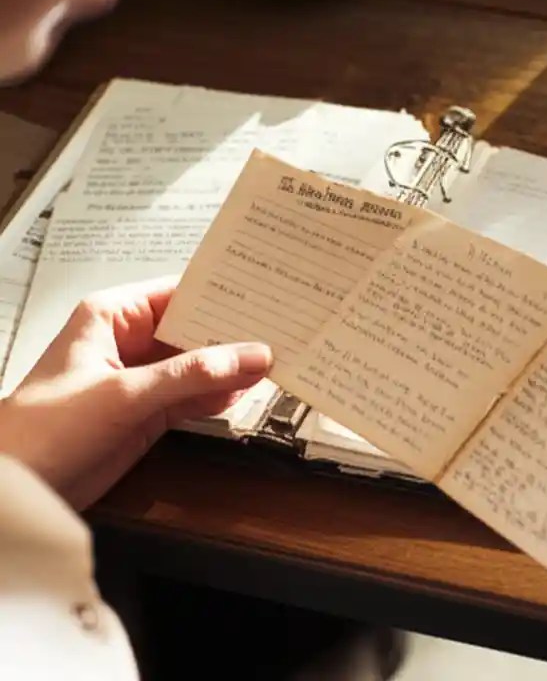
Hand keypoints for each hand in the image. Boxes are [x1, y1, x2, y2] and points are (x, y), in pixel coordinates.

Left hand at [0, 277, 271, 509]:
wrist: (20, 487)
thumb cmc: (46, 428)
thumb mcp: (125, 394)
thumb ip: (193, 375)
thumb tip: (254, 356)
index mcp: (113, 317)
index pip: (180, 293)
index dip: (222, 293)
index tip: (267, 295)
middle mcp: (129, 342)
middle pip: (195, 329)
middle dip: (235, 333)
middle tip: (285, 330)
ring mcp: (141, 379)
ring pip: (200, 364)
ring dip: (234, 367)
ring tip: (281, 359)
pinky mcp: (149, 412)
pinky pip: (195, 396)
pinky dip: (221, 396)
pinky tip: (251, 391)